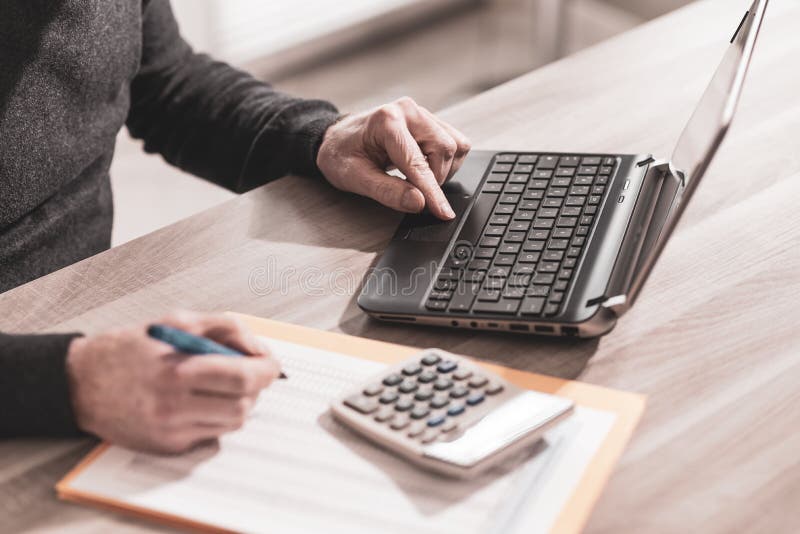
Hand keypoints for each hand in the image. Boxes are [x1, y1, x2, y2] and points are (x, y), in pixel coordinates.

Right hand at [66, 311, 280, 453]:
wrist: (81, 383)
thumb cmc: (129, 348)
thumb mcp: (177, 321)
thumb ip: (224, 328)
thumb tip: (259, 349)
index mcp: (177, 370)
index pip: (244, 377)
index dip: (267, 369)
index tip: (271, 362)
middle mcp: (173, 406)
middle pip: (244, 404)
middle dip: (257, 386)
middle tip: (252, 372)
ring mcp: (170, 431)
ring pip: (232, 422)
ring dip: (239, 402)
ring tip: (223, 384)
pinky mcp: (167, 446)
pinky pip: (212, 434)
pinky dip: (217, 416)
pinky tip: (201, 400)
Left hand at [317, 97, 470, 219]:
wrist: (336, 139)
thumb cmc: (341, 155)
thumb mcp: (355, 178)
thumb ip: (387, 191)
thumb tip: (418, 202)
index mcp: (387, 121)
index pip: (418, 162)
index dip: (432, 191)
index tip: (442, 212)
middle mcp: (409, 111)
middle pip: (445, 149)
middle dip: (435, 179)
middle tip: (413, 192)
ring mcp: (421, 114)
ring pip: (455, 145)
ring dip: (443, 170)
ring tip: (416, 179)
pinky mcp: (430, 122)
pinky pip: (455, 143)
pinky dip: (447, 162)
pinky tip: (425, 168)